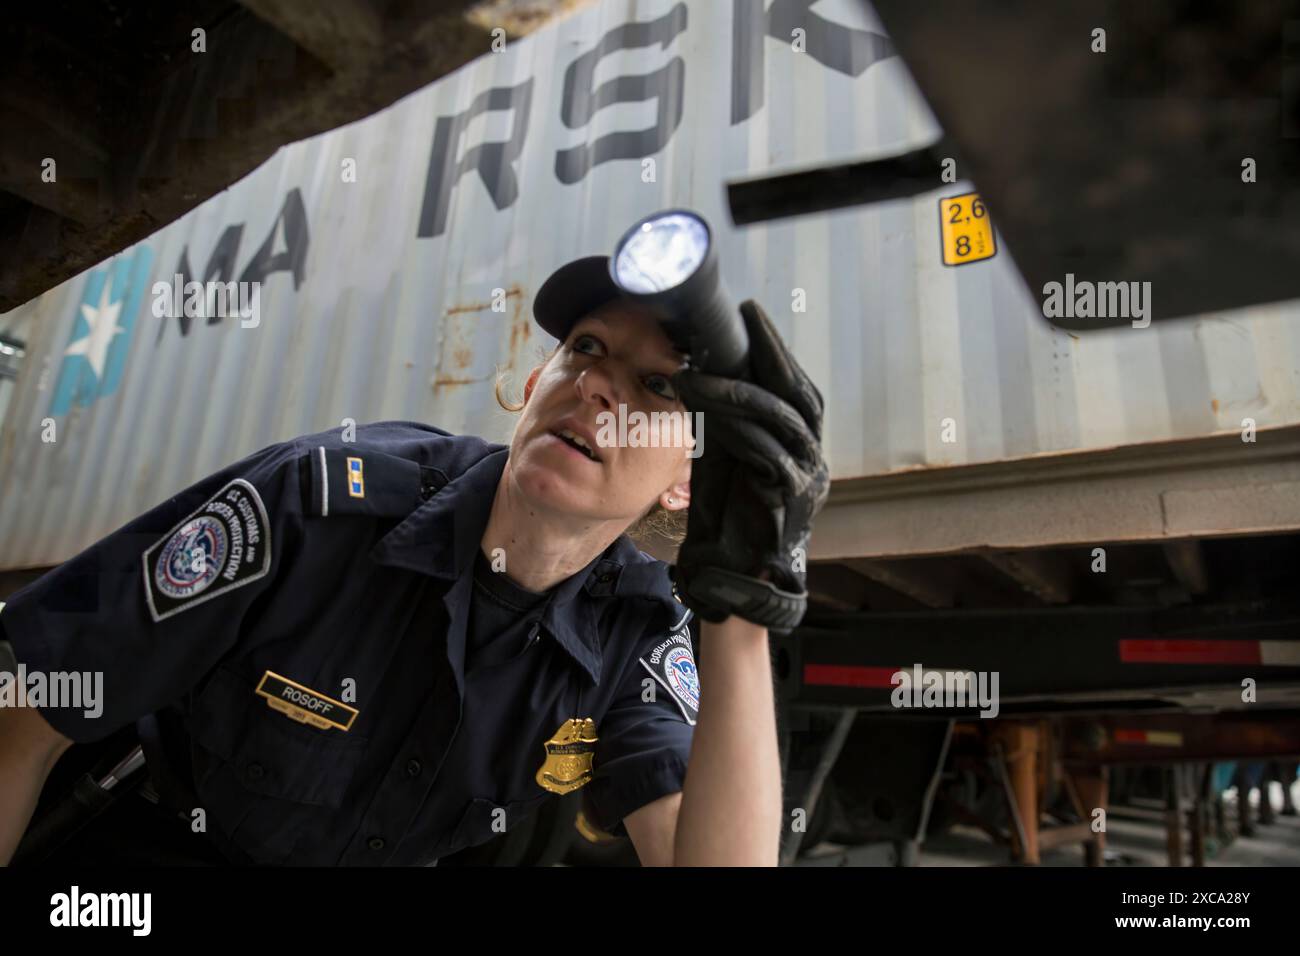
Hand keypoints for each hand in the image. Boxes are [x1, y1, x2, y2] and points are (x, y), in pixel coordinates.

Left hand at [671, 300, 829, 631]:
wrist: (732, 584)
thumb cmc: (726, 524)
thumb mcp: (724, 462)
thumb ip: (724, 425)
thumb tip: (700, 374)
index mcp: (799, 450)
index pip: (796, 392)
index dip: (777, 353)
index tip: (751, 319)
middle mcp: (812, 462)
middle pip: (802, 396)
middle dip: (773, 353)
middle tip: (748, 319)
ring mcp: (808, 480)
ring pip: (784, 419)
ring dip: (738, 390)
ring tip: (699, 372)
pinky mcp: (792, 501)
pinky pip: (769, 452)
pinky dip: (739, 427)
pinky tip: (711, 412)